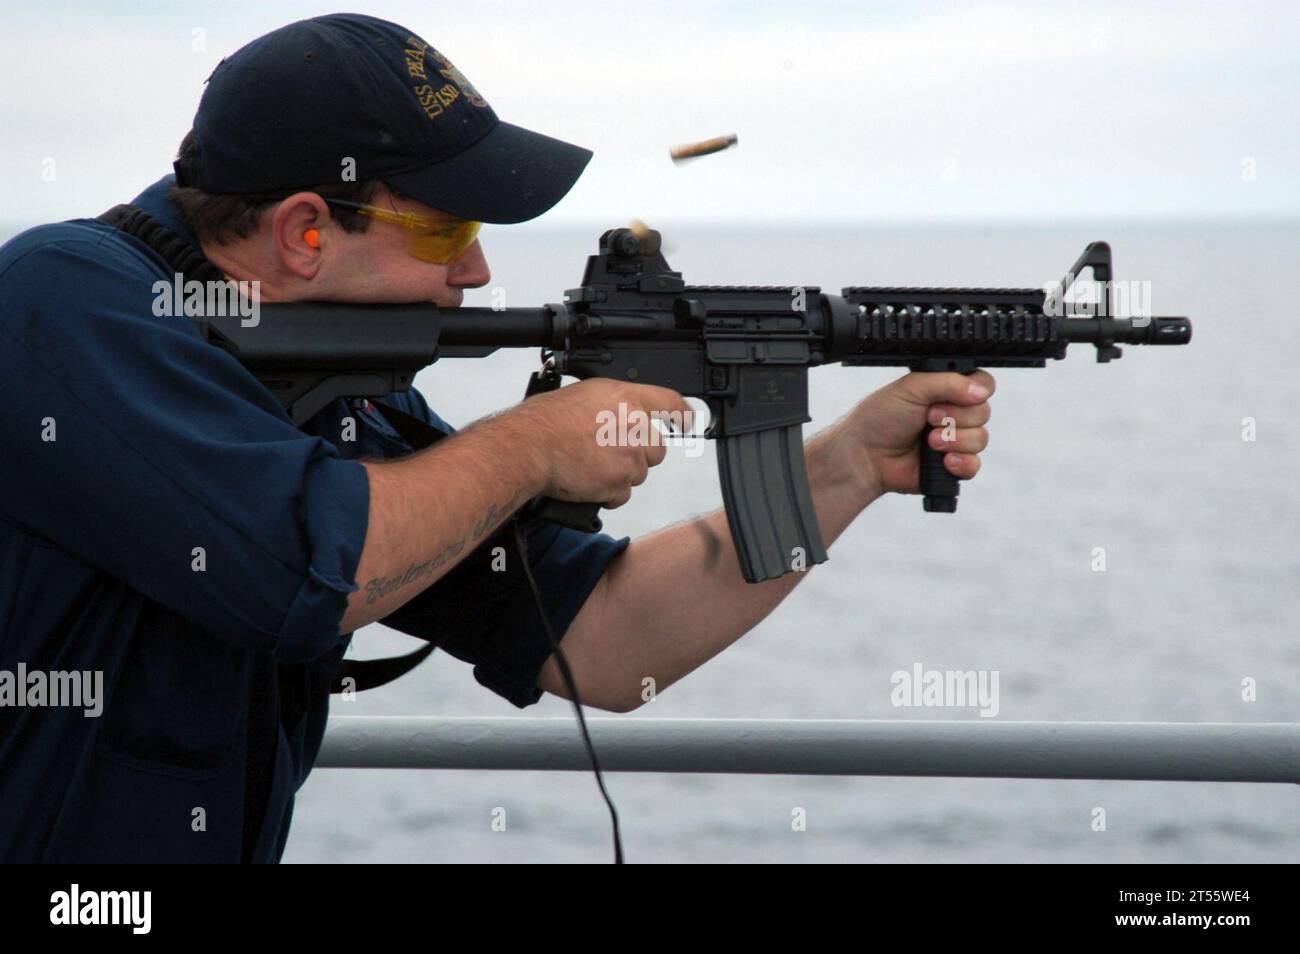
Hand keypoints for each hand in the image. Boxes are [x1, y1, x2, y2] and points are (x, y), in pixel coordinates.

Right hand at [510, 378, 691, 508]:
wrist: (527, 448)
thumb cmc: (545, 421)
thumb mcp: (586, 395)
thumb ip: (615, 405)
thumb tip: (626, 415)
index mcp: (627, 397)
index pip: (671, 403)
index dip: (684, 415)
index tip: (689, 422)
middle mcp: (634, 425)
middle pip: (657, 448)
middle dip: (638, 454)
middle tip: (609, 451)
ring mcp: (629, 456)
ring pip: (639, 473)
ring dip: (620, 474)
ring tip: (590, 464)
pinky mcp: (619, 483)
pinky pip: (623, 495)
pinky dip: (607, 493)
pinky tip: (587, 480)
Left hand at [837, 369, 994, 498]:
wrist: (866, 454)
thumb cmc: (880, 418)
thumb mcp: (912, 387)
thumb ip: (949, 382)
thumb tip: (981, 391)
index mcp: (947, 391)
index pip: (983, 385)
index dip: (974, 391)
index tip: (950, 397)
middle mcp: (955, 414)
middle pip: (984, 412)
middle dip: (955, 417)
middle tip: (928, 418)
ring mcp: (955, 441)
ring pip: (981, 439)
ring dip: (954, 440)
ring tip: (928, 441)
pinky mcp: (953, 467)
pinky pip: (975, 465)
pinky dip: (961, 462)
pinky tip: (943, 461)